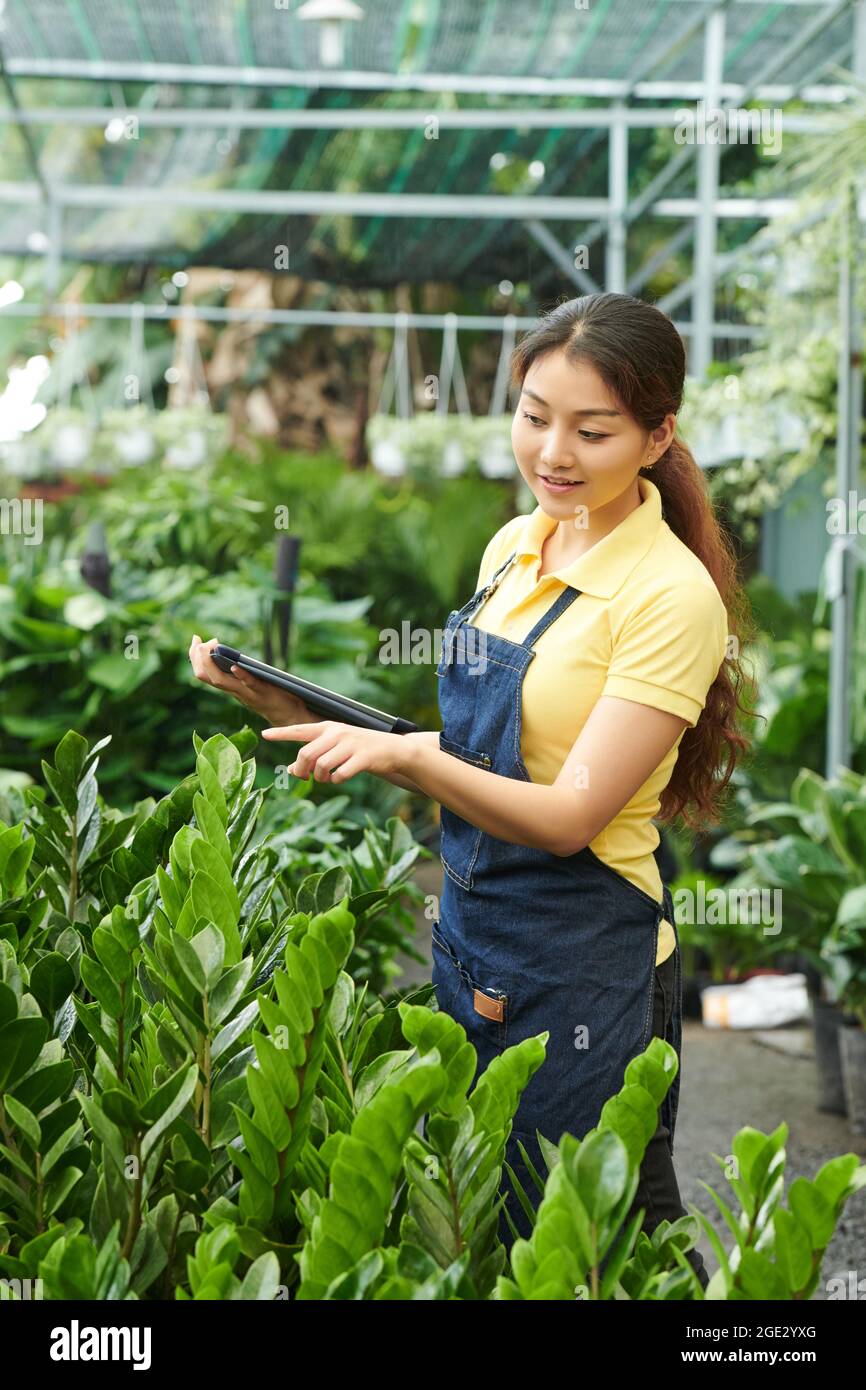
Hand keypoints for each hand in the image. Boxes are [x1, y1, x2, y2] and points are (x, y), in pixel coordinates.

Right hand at [188, 634, 316, 725]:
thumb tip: (230, 650)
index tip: (195, 639)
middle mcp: (233, 690)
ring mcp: (246, 692)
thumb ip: (239, 669)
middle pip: (206, 676)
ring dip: (211, 664)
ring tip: (209, 648)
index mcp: (229, 686)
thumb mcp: (249, 681)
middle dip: (198, 657)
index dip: (195, 656)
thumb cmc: (269, 694)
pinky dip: (241, 675)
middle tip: (198, 642)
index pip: (204, 672)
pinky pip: (249, 684)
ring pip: (221, 682)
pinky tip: (235, 666)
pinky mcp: (262, 693)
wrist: (287, 715)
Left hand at [261, 720, 411, 783]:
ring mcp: (350, 744)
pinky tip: (340, 779)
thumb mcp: (336, 747)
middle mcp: (337, 733)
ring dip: (320, 777)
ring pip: (321, 765)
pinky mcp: (362, 757)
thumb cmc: (359, 749)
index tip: (264, 734)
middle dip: (301, 769)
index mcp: (328, 728)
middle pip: (306, 754)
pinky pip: (340, 774)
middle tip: (304, 777)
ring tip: (326, 778)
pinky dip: (336, 781)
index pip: (300, 729)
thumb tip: (288, 770)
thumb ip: (313, 755)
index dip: (281, 733)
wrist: (393, 749)